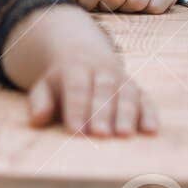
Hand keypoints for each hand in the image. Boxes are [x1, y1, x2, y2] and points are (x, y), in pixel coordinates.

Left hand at [26, 41, 157, 135]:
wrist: (82, 52)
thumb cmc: (60, 81)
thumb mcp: (44, 85)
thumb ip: (39, 101)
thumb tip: (37, 119)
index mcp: (76, 67)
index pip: (77, 87)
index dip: (77, 109)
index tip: (76, 131)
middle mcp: (102, 70)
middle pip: (104, 90)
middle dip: (102, 113)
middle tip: (100, 135)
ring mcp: (122, 78)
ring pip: (127, 93)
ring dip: (127, 114)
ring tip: (124, 135)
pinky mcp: (138, 89)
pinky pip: (147, 99)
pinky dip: (150, 114)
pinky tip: (151, 131)